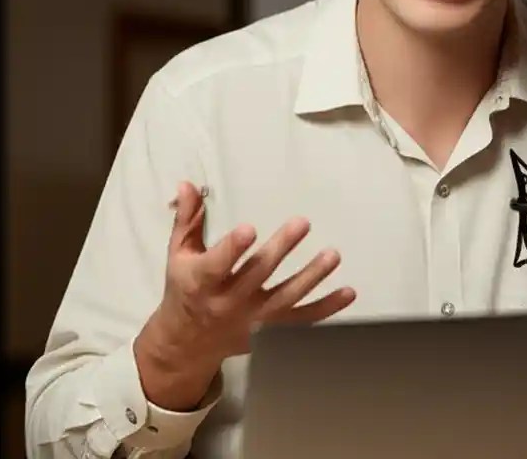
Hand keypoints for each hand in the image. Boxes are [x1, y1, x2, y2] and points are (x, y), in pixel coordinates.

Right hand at [134, 181, 355, 409]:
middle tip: (302, 222)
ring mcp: (253, 317)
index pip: (217, 265)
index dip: (232, 249)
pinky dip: (326, 308)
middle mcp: (228, 302)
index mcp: (201, 281)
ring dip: (311, 277)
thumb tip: (187, 184)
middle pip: (257, 275)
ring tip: (333, 254)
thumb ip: (187, 219)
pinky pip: (301, 319)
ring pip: (285, 298)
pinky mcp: (271, 329)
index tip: (250, 229)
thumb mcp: (178, 254)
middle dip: (280, 249)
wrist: (188, 342)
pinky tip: (348, 292)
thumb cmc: (185, 287)